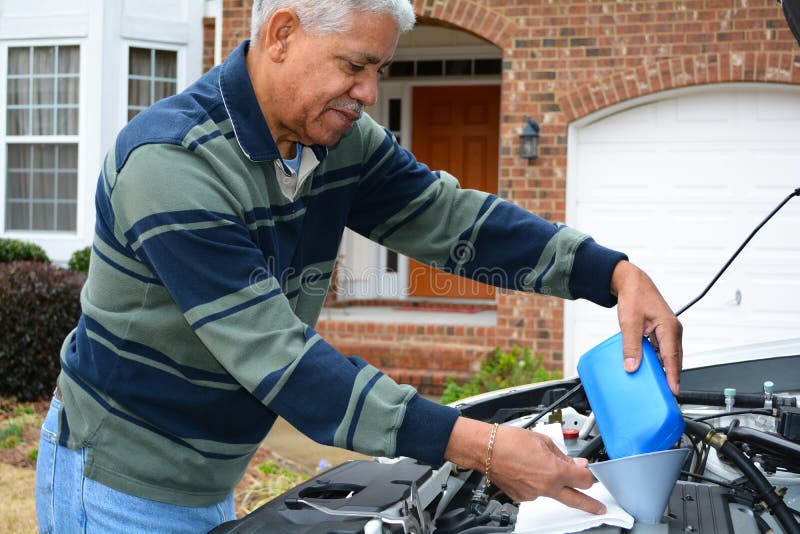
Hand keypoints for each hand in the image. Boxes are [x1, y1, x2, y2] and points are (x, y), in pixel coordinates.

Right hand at [444, 418, 604, 513]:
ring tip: (537, 466)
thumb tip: (575, 463)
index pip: (584, 479)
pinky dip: (535, 482)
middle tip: (599, 508)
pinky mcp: (521, 497)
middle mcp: (546, 487)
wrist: (485, 449)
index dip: (589, 474)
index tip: (590, 472)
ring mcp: (533, 495)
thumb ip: (562, 455)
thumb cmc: (509, 441)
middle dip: (590, 504)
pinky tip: (526, 470)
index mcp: (555, 471)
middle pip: (576, 500)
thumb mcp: (542, 441)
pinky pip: (535, 491)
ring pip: (552, 492)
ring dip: (553, 483)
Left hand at [610, 260, 682, 393]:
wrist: (632, 283)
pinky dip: (657, 361)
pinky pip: (662, 351)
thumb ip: (631, 345)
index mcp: (669, 327)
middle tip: (666, 395)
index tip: (673, 391)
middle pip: (673, 360)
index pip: (672, 358)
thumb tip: (631, 366)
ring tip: (658, 386)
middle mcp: (672, 331)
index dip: (673, 376)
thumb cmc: (635, 296)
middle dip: (670, 377)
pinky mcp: (661, 333)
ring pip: (668, 356)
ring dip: (664, 369)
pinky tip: (649, 369)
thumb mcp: (630, 322)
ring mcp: (668, 332)